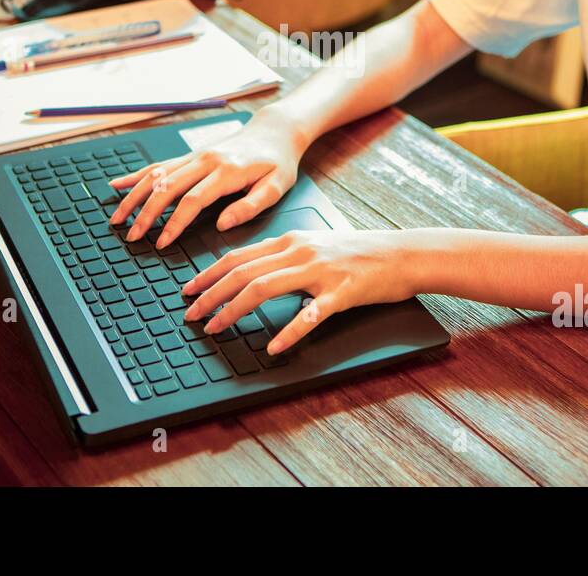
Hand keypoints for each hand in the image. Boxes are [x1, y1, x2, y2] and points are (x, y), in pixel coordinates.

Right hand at [108, 104, 306, 248]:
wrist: (274, 131)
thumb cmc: (278, 162)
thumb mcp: (276, 186)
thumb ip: (250, 206)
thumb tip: (223, 224)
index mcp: (227, 171)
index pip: (193, 200)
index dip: (175, 223)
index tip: (162, 242)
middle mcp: (206, 160)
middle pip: (167, 187)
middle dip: (146, 213)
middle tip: (132, 236)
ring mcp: (195, 156)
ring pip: (157, 175)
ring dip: (134, 196)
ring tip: (117, 218)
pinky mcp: (191, 155)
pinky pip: (160, 165)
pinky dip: (137, 175)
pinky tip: (118, 184)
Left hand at [181, 228, 420, 353]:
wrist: (401, 254)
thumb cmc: (357, 254)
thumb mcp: (314, 246)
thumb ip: (282, 256)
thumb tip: (249, 272)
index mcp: (290, 241)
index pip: (237, 256)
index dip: (207, 274)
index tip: (187, 291)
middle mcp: (299, 252)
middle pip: (243, 273)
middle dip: (210, 295)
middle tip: (190, 315)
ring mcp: (320, 271)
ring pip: (264, 287)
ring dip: (233, 310)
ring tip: (216, 328)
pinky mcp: (341, 292)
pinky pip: (310, 314)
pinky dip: (288, 331)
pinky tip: (274, 346)